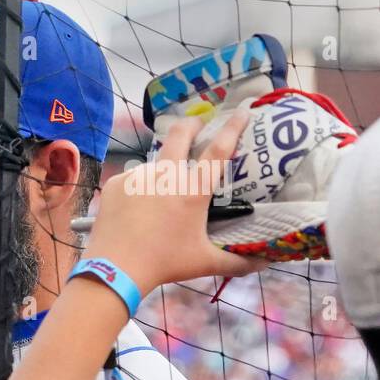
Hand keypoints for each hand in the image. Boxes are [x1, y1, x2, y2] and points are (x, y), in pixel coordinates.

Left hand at [84, 113, 265, 290]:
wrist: (114, 268)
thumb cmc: (164, 264)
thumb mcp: (205, 263)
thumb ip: (238, 262)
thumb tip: (266, 262)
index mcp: (192, 191)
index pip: (219, 149)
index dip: (233, 126)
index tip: (242, 111)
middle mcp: (166, 176)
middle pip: (181, 134)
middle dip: (193, 123)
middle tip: (199, 124)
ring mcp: (139, 176)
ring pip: (155, 165)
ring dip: (162, 172)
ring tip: (158, 199)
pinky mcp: (118, 183)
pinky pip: (134, 179)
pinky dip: (140, 189)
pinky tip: (137, 210)